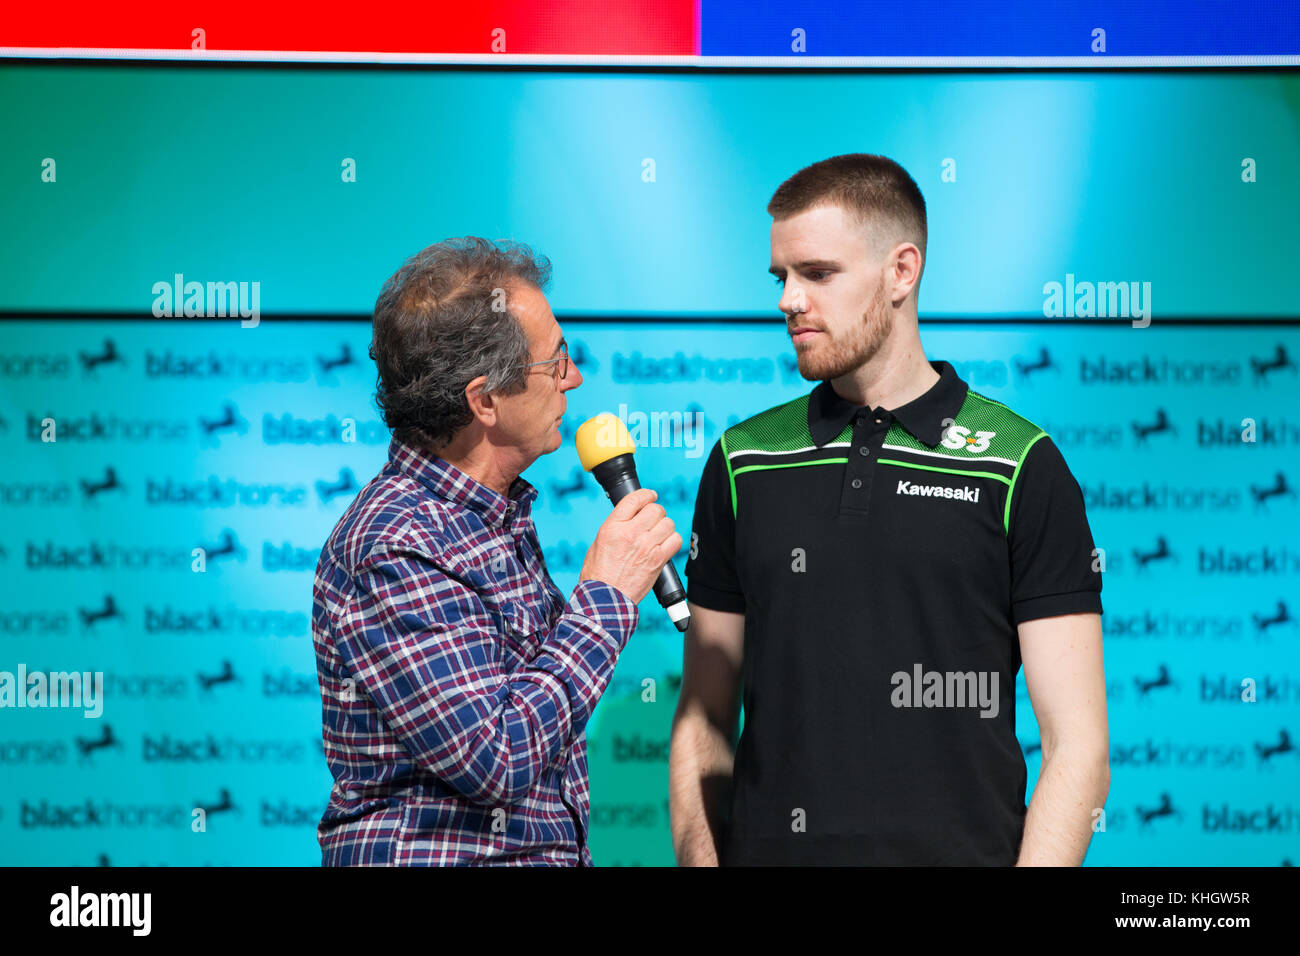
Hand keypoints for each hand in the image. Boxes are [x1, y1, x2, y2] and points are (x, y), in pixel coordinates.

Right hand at [579, 488, 681, 604]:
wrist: (604, 600)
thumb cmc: (598, 575)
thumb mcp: (598, 542)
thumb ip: (616, 527)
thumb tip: (632, 517)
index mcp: (612, 527)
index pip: (634, 499)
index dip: (646, 495)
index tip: (651, 496)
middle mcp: (631, 533)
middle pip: (655, 509)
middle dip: (655, 513)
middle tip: (652, 521)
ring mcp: (647, 546)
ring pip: (668, 523)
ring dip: (665, 527)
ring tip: (657, 536)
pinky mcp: (658, 560)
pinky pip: (676, 540)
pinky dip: (673, 541)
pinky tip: (664, 546)